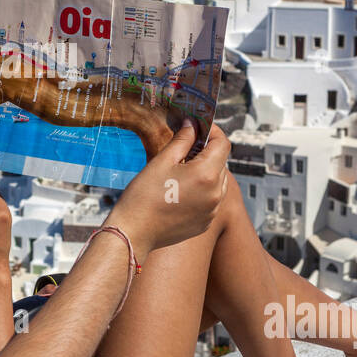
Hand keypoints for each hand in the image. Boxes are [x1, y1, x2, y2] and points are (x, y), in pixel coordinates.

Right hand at [110, 122, 229, 252]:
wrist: (134, 232)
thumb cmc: (144, 195)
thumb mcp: (163, 161)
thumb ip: (182, 140)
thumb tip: (192, 124)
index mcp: (207, 174)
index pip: (222, 144)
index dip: (213, 132)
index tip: (199, 127)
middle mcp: (216, 193)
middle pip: (221, 163)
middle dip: (207, 152)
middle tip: (185, 148)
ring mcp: (212, 210)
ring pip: (218, 181)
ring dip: (206, 171)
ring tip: (181, 171)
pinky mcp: (206, 222)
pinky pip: (211, 199)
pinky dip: (202, 190)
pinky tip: (181, 191)